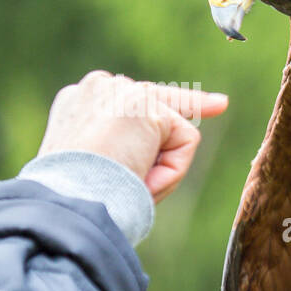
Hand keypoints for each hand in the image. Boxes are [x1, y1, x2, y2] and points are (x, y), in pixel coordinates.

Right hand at [37, 70, 228, 202]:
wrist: (71, 201)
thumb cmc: (83, 199)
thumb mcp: (99, 171)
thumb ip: (126, 150)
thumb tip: (172, 141)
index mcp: (78, 106)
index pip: (128, 101)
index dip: (167, 107)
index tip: (213, 104)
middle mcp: (96, 88)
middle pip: (158, 101)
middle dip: (189, 108)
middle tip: (220, 105)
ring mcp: (119, 91)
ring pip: (170, 131)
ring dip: (161, 167)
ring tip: (127, 182)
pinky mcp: (141, 102)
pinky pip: (184, 141)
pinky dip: (172, 169)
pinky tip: (140, 175)